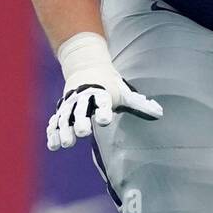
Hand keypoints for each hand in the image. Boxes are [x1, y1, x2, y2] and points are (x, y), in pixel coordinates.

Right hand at [46, 32, 161, 150]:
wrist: (86, 66)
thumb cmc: (110, 85)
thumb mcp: (125, 92)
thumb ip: (140, 104)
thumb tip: (160, 113)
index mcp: (101, 93)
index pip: (102, 101)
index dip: (104, 110)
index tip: (105, 120)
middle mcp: (84, 97)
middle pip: (81, 109)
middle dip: (81, 120)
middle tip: (83, 132)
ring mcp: (70, 103)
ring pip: (65, 116)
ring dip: (65, 130)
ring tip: (66, 144)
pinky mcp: (62, 109)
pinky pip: (55, 121)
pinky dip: (53, 132)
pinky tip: (53, 145)